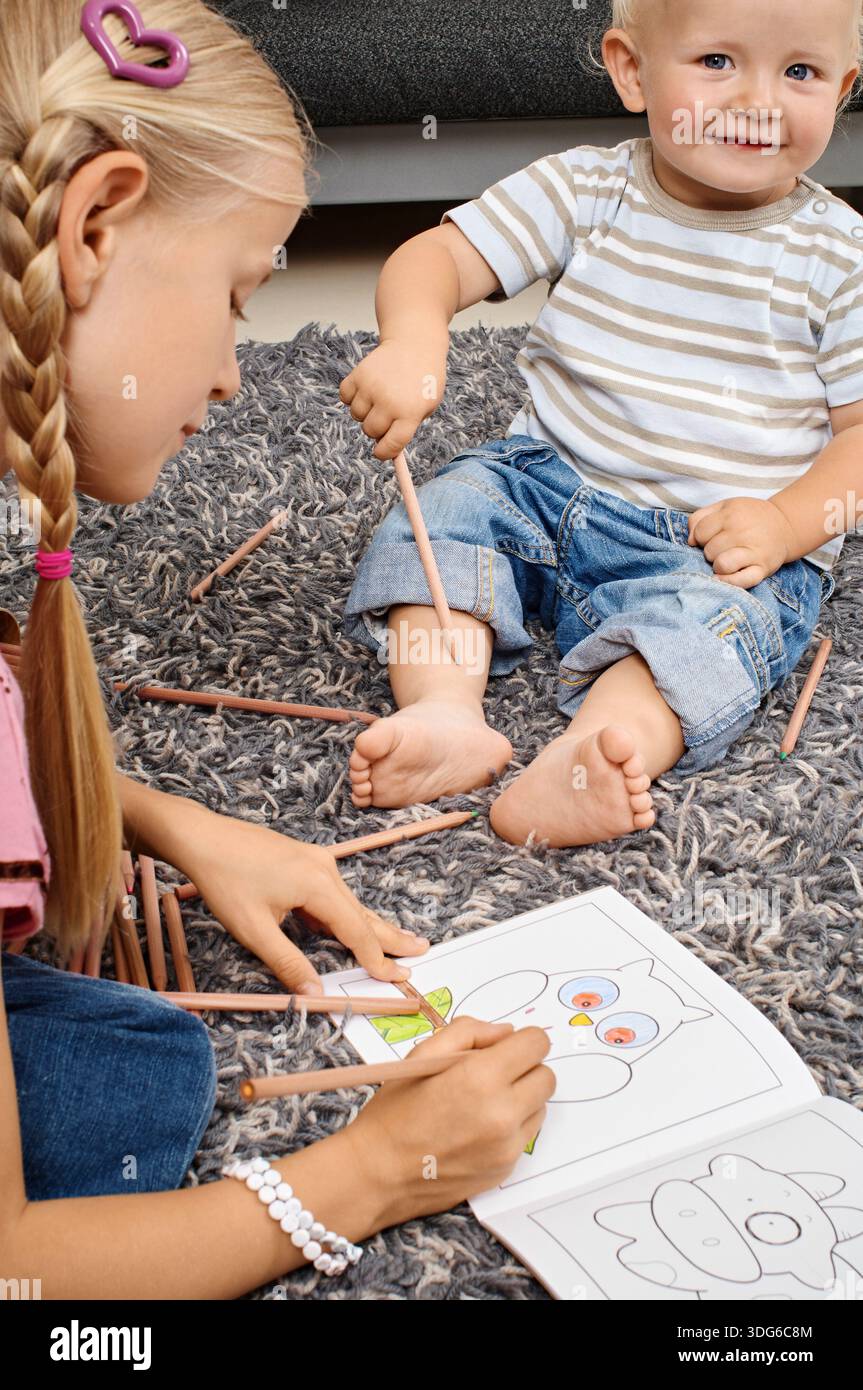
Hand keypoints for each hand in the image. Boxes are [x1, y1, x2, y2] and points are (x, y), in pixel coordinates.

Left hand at [182, 813, 427, 992]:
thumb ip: (288, 963)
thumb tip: (313, 994)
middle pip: (362, 912)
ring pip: (348, 902)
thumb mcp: (254, 929)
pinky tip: (345, 927)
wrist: (202, 837)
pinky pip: (331, 893)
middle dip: (391, 936)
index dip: (376, 958)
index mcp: (318, 884)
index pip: (356, 930)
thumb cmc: (224, 880)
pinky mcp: (304, 860)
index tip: (397, 978)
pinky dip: (345, 914)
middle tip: (421, 951)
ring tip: (397, 941)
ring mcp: (315, 861)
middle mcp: (324, 869)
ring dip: (370, 925)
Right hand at [339, 339, 445, 459]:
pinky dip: (353, 396)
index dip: (384, 453)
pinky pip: (345, 398)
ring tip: (380, 396)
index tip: (381, 452)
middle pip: (370, 431)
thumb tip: (385, 449)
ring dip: (365, 411)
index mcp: (410, 413)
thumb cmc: (423, 380)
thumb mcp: (427, 406)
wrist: (415, 344)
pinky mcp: (358, 375)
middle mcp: (389, 402)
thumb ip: (407, 427)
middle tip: (387, 414)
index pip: (391, 445)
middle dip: (377, 428)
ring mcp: (371, 388)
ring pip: (357, 415)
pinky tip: (367, 388)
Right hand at [344, 1017, 554, 1226]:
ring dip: (522, 1099)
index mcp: (481, 1077)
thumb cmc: (396, 1111)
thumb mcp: (423, 1055)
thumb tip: (506, 1033)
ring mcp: (507, 1146)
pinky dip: (511, 1128)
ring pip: (540, 1107)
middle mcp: (502, 1113)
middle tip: (493, 1074)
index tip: (504, 1048)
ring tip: (482, 1104)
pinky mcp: (506, 1169)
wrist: (380, 1173)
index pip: (537, 1044)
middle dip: (525, 1068)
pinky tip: (477, 1130)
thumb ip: (469, 1031)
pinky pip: (526, 1136)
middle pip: (546, 1076)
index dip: (521, 1040)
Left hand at [688, 497, 796, 587]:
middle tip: (723, 548)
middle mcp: (743, 532)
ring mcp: (754, 551)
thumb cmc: (749, 517)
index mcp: (731, 514)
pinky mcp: (762, 568)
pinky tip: (723, 578)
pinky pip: (740, 581)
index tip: (712, 537)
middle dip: (711, 551)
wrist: (785, 525)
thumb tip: (690, 541)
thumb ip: (700, 518)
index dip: (701, 537)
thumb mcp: (725, 507)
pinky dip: (729, 582)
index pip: (700, 532)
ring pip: (720, 565)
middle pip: (709, 551)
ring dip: (718, 566)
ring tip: (726, 561)